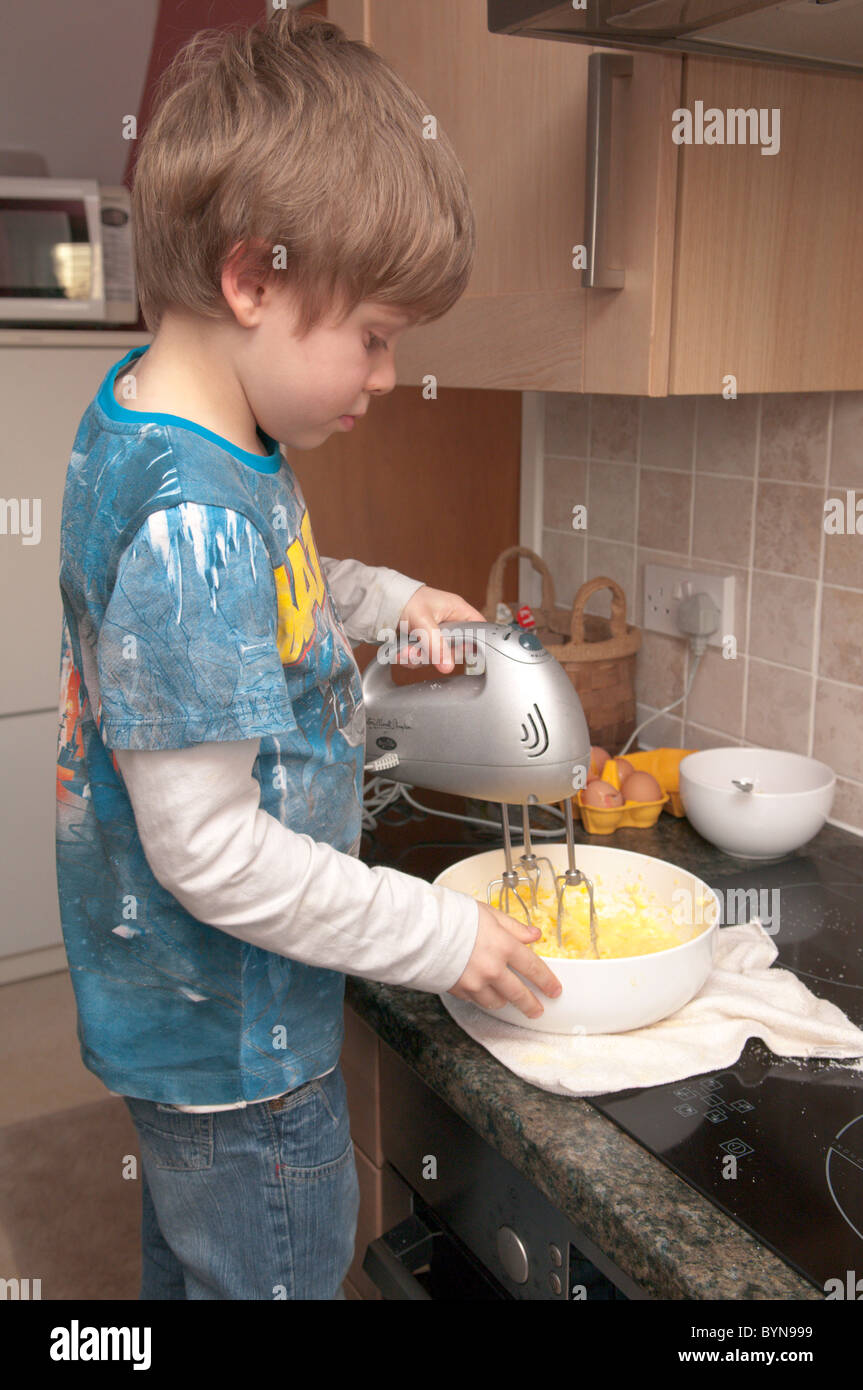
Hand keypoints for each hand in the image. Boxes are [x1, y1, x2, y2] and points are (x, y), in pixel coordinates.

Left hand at [396, 585, 485, 673]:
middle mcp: (448, 624)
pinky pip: (422, 659)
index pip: (478, 629)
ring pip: (436, 658)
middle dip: (437, 655)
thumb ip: (437, 646)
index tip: (460, 654)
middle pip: (455, 650)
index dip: (474, 644)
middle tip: (425, 652)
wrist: (380, 601)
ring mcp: (435, 635)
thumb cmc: (405, 599)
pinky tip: (400, 652)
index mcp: (457, 611)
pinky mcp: (421, 644)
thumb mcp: (423, 622)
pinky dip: (410, 659)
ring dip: (419, 658)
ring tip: (406, 651)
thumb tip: (448, 667)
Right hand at [448, 902, 561, 1019]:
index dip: (547, 981)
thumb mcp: (489, 913)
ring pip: (497, 1002)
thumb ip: (513, 927)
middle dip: (531, 1004)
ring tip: (508, 1000)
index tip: (554, 989)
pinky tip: (483, 992)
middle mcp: (493, 969)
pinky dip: (482, 998)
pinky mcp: (459, 991)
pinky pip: (477, 1001)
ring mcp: (476, 983)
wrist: (422, 930)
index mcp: (504, 946)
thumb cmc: (453, 917)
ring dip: (505, 1001)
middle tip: (537, 1010)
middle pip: (519, 994)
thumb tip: (533, 935)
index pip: (533, 968)